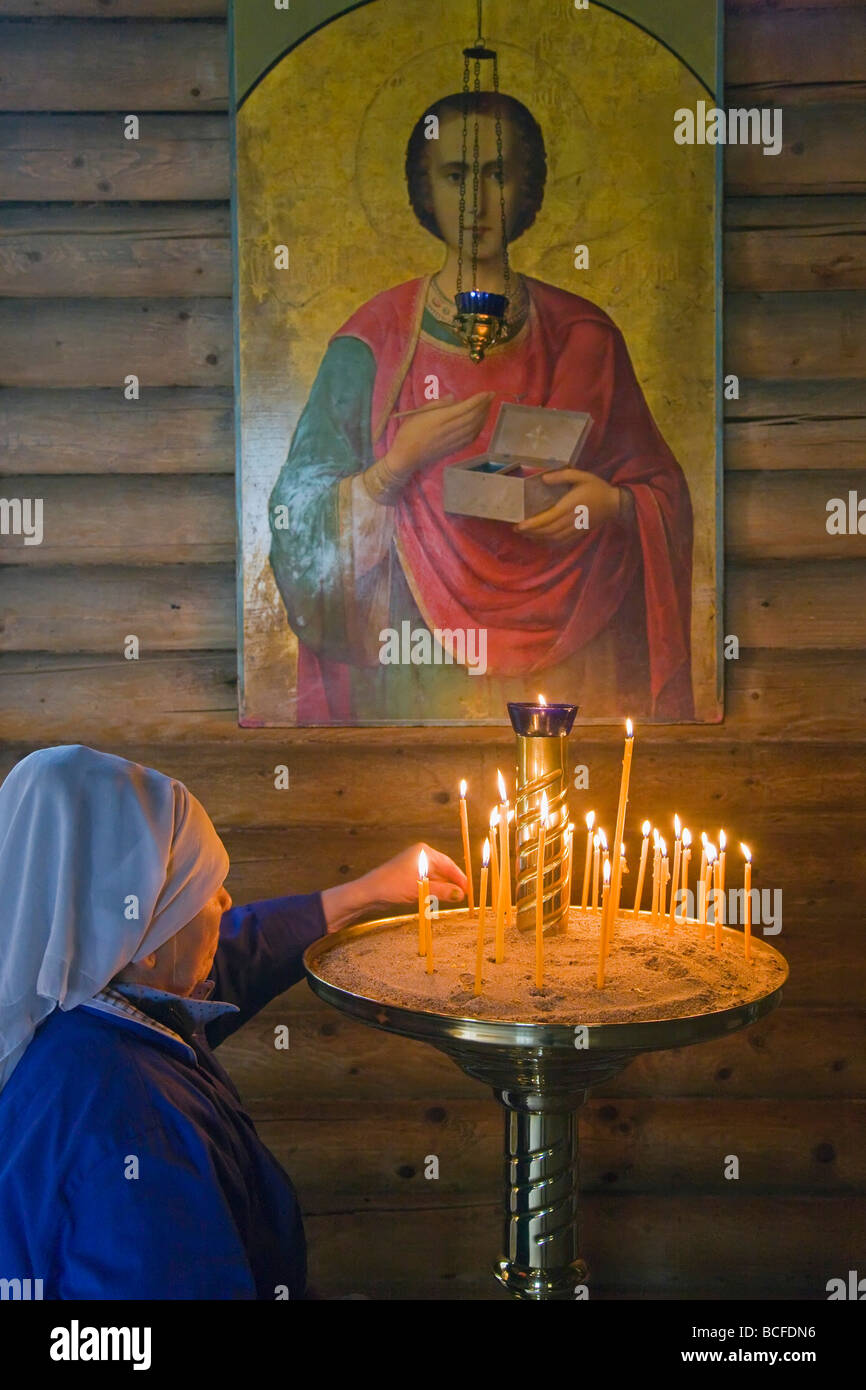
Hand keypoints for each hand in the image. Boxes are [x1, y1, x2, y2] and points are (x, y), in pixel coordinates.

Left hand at [320, 842, 466, 932]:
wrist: (369, 893)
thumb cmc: (393, 886)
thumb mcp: (421, 889)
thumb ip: (443, 891)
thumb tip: (461, 894)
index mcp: (424, 852)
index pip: (449, 864)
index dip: (460, 878)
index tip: (469, 890)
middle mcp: (421, 857)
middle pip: (444, 871)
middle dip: (452, 885)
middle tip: (463, 898)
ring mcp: (415, 867)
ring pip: (436, 879)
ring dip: (442, 890)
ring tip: (451, 902)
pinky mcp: (410, 878)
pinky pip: (427, 884)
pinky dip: (433, 892)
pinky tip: (436, 901)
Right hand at [383, 392, 494, 480]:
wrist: (405, 456)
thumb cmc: (408, 432)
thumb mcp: (418, 413)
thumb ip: (437, 404)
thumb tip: (454, 398)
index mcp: (440, 418)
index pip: (465, 408)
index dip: (478, 400)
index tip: (487, 392)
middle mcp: (449, 430)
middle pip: (473, 417)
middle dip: (484, 406)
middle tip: (491, 397)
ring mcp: (452, 441)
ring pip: (474, 428)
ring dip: (483, 417)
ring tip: (488, 408)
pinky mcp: (453, 449)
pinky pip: (470, 439)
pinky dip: (478, 430)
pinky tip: (481, 423)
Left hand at [514, 468, 620, 543]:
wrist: (614, 504)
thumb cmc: (597, 488)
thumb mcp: (581, 476)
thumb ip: (562, 476)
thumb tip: (544, 478)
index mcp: (570, 505)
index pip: (548, 518)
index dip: (532, 524)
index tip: (519, 525)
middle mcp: (572, 519)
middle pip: (548, 531)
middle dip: (531, 532)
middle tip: (517, 530)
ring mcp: (575, 528)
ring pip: (554, 538)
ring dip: (538, 538)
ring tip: (526, 534)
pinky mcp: (579, 533)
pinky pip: (562, 541)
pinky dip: (549, 542)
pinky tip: (541, 539)